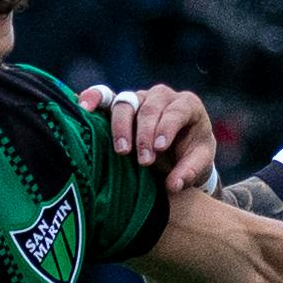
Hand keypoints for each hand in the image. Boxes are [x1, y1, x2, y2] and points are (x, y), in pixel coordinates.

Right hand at [83, 80, 219, 194]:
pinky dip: (93, 98)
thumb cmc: (191, 152)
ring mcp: (140, 98)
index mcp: (187, 105)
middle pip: (149, 108)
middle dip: (144, 135)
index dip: (166, 127)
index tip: (159, 148)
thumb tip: (173, 186)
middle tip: (144, 161)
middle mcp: (162, 96)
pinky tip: (83, 107)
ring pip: (126, 104)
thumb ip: (190, 171)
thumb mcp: (200, 161)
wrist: (181, 147)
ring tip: (122, 151)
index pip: (176, 111)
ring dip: (121, 127)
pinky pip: (104, 96)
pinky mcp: (121, 103)